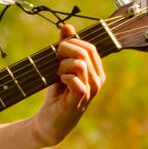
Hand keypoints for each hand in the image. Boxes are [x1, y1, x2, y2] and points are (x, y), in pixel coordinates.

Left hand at [32, 23, 104, 147]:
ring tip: (57, 74)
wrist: (50, 121)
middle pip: (85, 52)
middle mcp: (98, 80)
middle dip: (65, 50)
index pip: (89, 47)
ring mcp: (91, 90)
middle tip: (55, 60)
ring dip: (62, 65)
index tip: (58, 51)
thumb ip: (64, 47)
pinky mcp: (80, 99)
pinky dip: (63, 77)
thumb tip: (66, 26)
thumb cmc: (57, 94)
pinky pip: (74, 79)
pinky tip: (59, 82)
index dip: (71, 43)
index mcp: (96, 71)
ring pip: (79, 64)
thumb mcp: (60, 67)